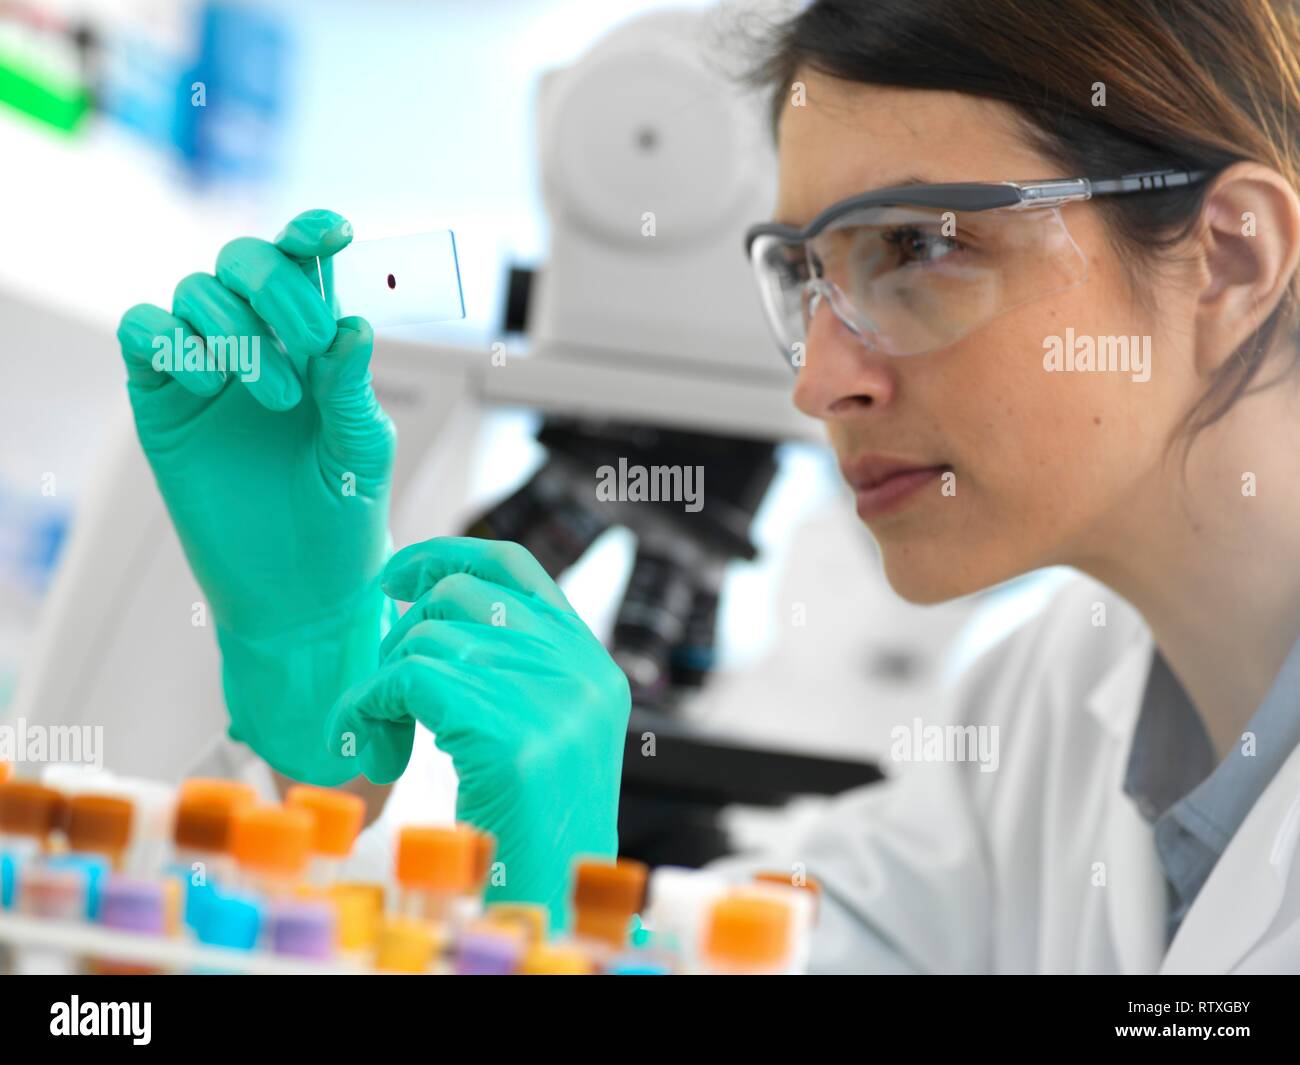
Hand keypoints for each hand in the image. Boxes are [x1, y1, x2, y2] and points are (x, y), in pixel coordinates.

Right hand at [116, 210, 399, 784]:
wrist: (297, 590)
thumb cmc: (342, 516)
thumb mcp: (360, 449)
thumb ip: (351, 387)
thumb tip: (351, 323)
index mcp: (313, 346)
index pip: (304, 268)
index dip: (310, 235)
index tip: (332, 233)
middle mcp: (258, 345)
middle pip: (243, 263)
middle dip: (275, 286)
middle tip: (307, 343)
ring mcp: (206, 371)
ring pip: (194, 293)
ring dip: (234, 329)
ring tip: (274, 397)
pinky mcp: (161, 402)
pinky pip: (142, 334)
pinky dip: (168, 338)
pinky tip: (205, 380)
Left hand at [324, 537, 631, 927]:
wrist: (556, 905)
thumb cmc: (535, 833)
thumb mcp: (547, 734)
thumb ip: (511, 672)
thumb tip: (429, 611)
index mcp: (592, 665)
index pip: (517, 567)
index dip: (449, 555)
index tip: (400, 576)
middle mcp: (578, 672)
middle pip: (461, 596)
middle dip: (402, 634)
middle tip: (388, 693)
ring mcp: (549, 700)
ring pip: (426, 640)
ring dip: (381, 686)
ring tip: (383, 738)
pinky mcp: (508, 735)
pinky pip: (405, 681)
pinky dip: (367, 708)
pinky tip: (370, 750)